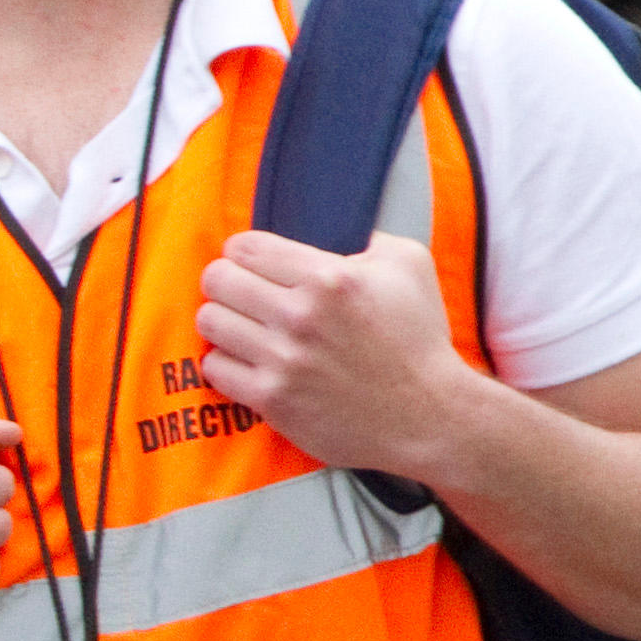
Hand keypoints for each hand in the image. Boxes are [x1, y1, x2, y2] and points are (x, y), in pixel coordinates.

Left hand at [197, 231, 475, 483]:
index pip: (243, 247)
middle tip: (245, 296)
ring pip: (209, 320)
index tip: (253, 265)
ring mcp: (283, 360)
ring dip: (225, 322)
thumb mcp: (409, 267)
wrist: (431, 416)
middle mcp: (300, 315)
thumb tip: (332, 223)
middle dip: (228, 283)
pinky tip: (250, 362)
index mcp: (329, 278)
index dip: (243, 253)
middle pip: (216, 279)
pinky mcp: (272, 399)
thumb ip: (366, 235)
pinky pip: (214, 367)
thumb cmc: (419, 338)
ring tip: (248, 328)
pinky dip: (227, 363)